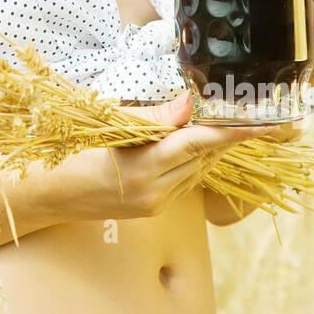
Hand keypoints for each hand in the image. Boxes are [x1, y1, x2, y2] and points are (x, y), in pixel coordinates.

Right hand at [72, 91, 300, 221]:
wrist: (53, 195)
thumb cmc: (76, 153)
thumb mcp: (112, 127)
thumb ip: (156, 118)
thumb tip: (191, 104)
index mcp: (143, 168)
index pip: (196, 144)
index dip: (230, 132)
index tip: (259, 124)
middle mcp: (156, 192)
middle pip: (202, 158)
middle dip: (225, 136)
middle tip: (250, 115)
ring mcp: (157, 204)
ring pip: (197, 171)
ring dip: (211, 148)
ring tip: (227, 124)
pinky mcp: (156, 210)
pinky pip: (185, 181)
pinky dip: (194, 161)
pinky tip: (197, 146)